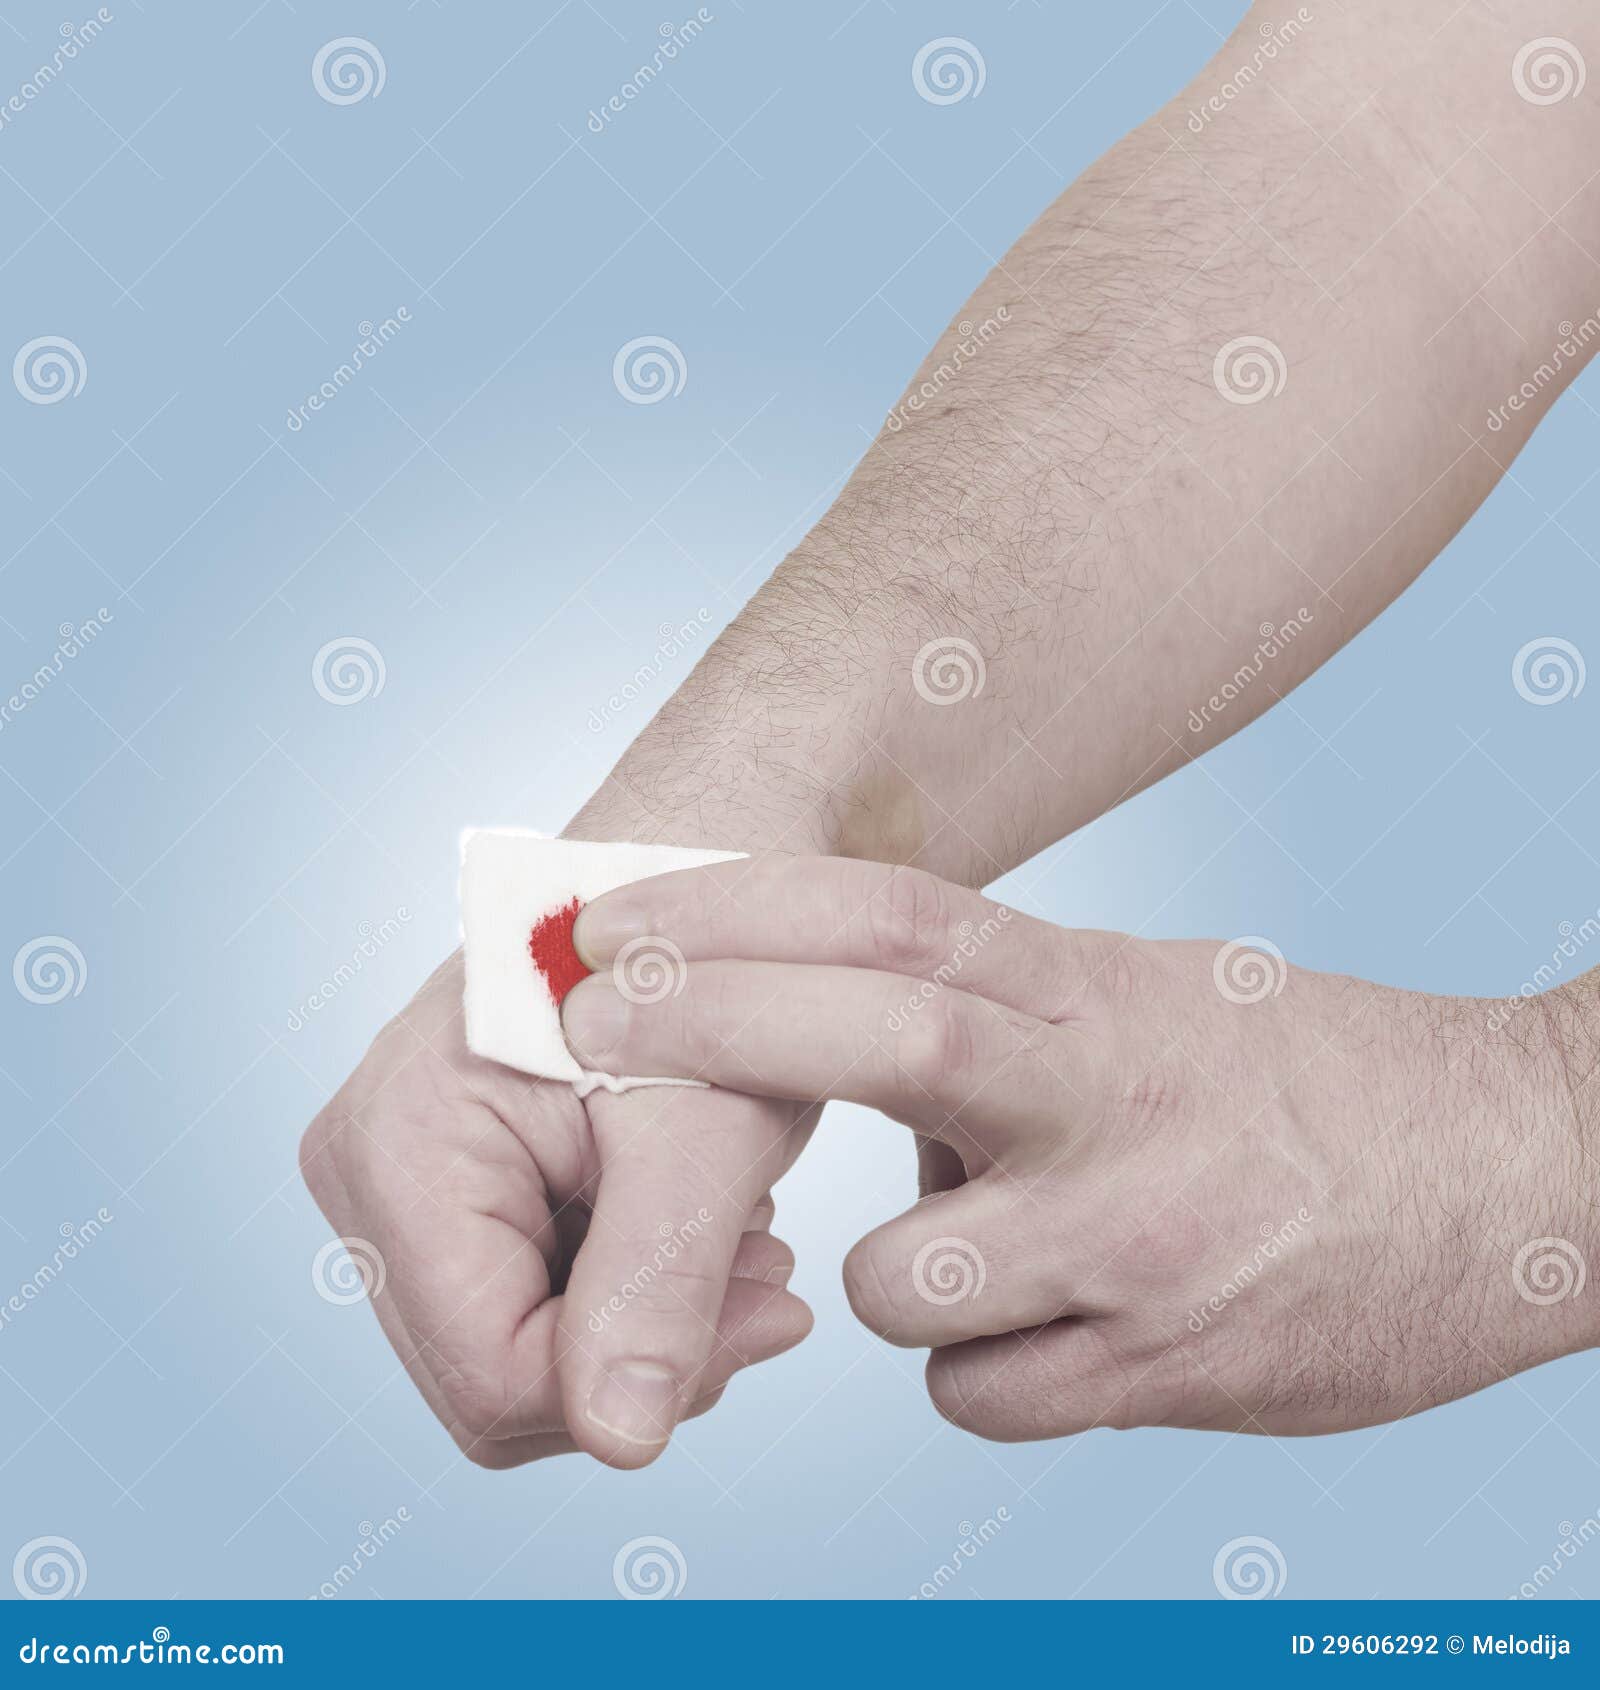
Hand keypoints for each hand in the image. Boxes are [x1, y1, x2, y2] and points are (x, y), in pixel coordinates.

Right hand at [299, 950, 811, 1467]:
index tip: (769, 1314)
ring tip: (737, 1227)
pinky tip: (692, 1215)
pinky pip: (528, 1297)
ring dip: (644, 1315)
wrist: (705, 871)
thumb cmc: (709, 962)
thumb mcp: (702, 1126)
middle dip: (641, 1347)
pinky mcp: (449, 1181)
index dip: (634, 1380)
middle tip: (762, 1267)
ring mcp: (402, 1176)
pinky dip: (626, 1282)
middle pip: (494, 1377)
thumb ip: (657, 1279)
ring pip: (518, 1349)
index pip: (491, 1377)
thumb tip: (623, 1444)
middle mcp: (367, 1167)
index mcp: (395, 1147)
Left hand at [562, 856, 1598, 1439]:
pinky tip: (1054, 1333)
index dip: (744, 907)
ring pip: (913, 1280)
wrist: (1522, 1172)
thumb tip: (864, 1089)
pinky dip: (975, 1369)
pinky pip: (986, 1397)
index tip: (618, 913)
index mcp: (1103, 992)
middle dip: (717, 1023)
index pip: (900, 918)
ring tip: (976, 1254)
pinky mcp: (1180, 1370)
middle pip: (891, 1036)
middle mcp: (1119, 1099)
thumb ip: (1007, 1031)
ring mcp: (1151, 1241)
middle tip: (589, 1021)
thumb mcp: (1150, 1005)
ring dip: (889, 1277)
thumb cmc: (1303, 1083)